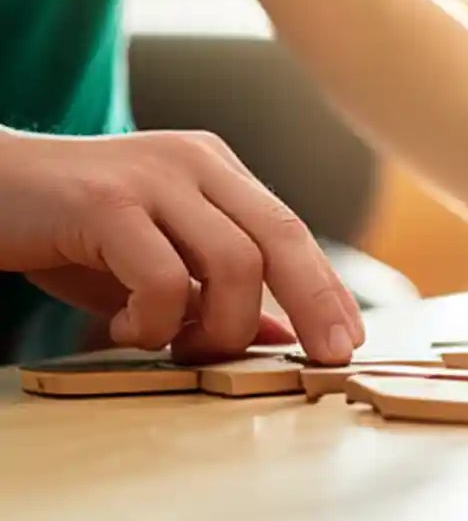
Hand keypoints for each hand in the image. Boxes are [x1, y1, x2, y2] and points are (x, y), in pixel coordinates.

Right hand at [0, 129, 362, 363]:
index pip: (289, 229)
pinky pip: (165, 277)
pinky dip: (155, 321)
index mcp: (214, 169)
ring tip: (177, 346)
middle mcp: (193, 162)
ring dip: (219, 325)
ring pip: (235, 262)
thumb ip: (212, 293)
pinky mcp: (106, 202)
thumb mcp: (152, 266)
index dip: (325, 286)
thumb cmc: (66, 234)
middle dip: (315, 302)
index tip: (347, 337)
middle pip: (283, 235)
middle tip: (327, 357)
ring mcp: (152, 177)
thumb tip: (282, 337)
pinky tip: (120, 330)